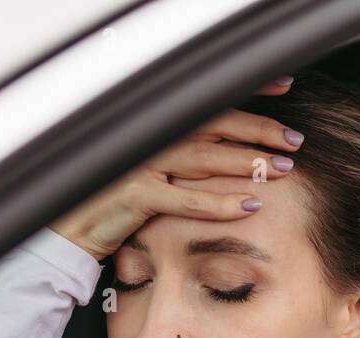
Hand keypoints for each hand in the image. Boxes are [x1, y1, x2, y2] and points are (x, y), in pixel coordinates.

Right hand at [51, 77, 302, 260]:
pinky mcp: (135, 195)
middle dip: (258, 129)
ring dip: (248, 163)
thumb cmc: (111, 201)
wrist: (65, 231)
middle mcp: (148, 136)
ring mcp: (140, 163)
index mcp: (154, 124)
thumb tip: (231, 149)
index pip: (208, 100)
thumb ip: (182, 156)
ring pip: (206, 157)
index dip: (247, 90)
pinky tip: (250, 206)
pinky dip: (220, 203)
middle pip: (214, 125)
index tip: (284, 85)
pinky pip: (187, 199)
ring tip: (283, 169)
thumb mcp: (147, 169)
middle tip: (294, 140)